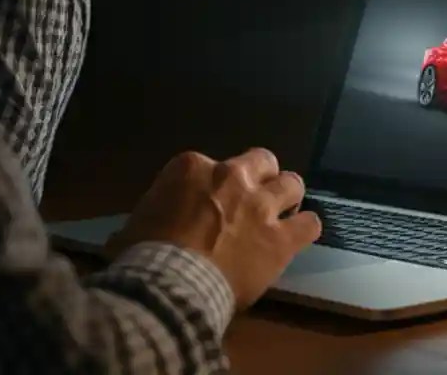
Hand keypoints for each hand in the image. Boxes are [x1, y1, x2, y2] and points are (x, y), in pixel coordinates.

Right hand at [104, 148, 320, 308]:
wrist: (171, 285)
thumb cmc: (144, 256)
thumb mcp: (136, 223)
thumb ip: (153, 215)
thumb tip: (142, 231)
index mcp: (192, 168)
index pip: (207, 165)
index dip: (210, 186)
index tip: (204, 204)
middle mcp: (232, 177)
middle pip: (261, 161)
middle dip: (260, 176)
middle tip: (254, 198)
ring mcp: (261, 206)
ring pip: (291, 184)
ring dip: (287, 196)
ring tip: (282, 212)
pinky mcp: (281, 239)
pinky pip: (310, 224)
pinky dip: (305, 228)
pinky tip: (298, 236)